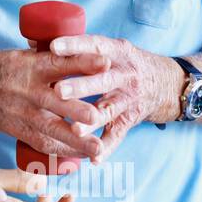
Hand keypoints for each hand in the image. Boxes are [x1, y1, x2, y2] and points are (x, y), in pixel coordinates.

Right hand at [0, 46, 109, 160]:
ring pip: (52, 129)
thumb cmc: (2, 68)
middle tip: (102, 115)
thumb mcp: (23, 56)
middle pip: (57, 102)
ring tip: (98, 148)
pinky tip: (82, 155)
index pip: (60, 62)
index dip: (83, 62)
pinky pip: (43, 144)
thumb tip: (88, 53)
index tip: (106, 63)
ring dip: (76, 141)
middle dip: (79, 110)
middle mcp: (27, 90)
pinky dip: (63, 151)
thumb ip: (52, 59)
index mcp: (31, 65)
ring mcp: (23, 113)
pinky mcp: (19, 130)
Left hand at [48, 34, 183, 160]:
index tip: (53, 47)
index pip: (95, 46)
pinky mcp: (131, 118)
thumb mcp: (110, 49)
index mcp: (118, 52)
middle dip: (80, 87)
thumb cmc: (123, 62)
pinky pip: (117, 134)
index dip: (75, 46)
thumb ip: (79, 49)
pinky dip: (106, 148)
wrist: (166, 83)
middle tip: (58, 91)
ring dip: (91, 121)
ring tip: (74, 130)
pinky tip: (93, 159)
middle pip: (102, 80)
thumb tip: (35, 43)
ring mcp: (129, 98)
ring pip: (108, 110)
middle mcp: (126, 75)